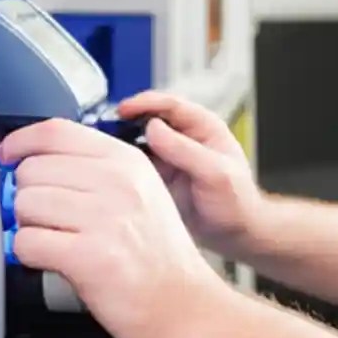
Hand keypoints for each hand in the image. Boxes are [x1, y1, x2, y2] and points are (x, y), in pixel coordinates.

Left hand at [0, 118, 224, 337]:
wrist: (180, 301)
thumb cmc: (154, 252)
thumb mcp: (139, 190)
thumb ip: (93, 169)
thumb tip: (31, 161)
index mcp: (127, 160)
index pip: (56, 131)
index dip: (21, 142)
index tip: (10, 156)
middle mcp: (118, 182)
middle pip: (32, 169)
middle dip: (27, 195)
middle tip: (46, 217)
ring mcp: (105, 217)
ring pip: (25, 204)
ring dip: (28, 226)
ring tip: (56, 239)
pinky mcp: (90, 256)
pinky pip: (26, 242)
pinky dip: (29, 254)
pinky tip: (53, 259)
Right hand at [117, 91, 265, 258]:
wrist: (237, 235)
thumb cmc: (238, 202)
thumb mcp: (215, 173)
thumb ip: (185, 150)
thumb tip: (154, 128)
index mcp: (204, 128)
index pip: (171, 105)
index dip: (145, 103)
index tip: (124, 109)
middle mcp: (184, 139)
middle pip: (150, 119)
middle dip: (126, 121)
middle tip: (103, 128)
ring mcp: (171, 158)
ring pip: (139, 141)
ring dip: (121, 142)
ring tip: (100, 147)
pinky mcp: (160, 177)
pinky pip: (136, 164)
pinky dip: (122, 163)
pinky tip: (108, 168)